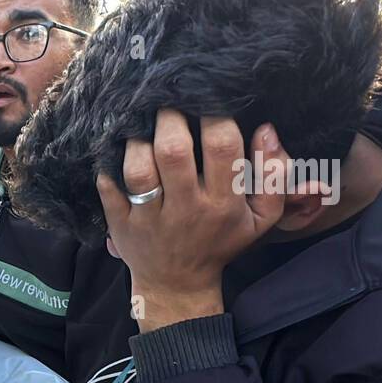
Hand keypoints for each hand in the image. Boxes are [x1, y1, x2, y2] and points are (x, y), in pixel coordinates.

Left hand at [100, 111, 287, 331]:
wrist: (177, 285)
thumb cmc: (221, 241)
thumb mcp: (261, 217)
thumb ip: (274, 175)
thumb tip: (267, 130)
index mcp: (222, 203)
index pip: (222, 148)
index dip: (215, 115)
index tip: (207, 97)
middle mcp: (185, 209)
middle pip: (173, 151)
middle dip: (169, 117)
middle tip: (166, 99)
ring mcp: (149, 218)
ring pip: (138, 168)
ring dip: (136, 138)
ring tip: (140, 122)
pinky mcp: (120, 224)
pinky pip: (108, 187)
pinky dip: (108, 164)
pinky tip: (114, 147)